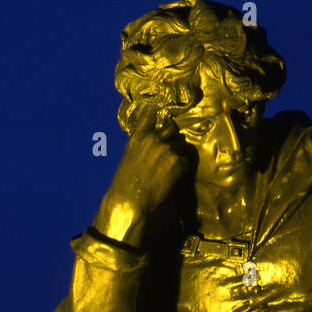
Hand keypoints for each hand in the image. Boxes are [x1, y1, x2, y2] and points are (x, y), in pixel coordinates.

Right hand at [93, 105, 190, 245]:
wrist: (130, 200)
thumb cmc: (126, 181)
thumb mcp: (130, 154)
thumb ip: (143, 142)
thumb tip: (157, 138)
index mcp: (139, 134)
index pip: (152, 111)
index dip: (159, 113)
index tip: (162, 116)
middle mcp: (154, 137)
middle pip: (172, 127)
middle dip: (172, 137)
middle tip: (168, 151)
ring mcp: (167, 149)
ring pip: (181, 145)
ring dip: (177, 155)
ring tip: (166, 169)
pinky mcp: (178, 162)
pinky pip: (185, 162)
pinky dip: (181, 169)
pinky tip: (169, 178)